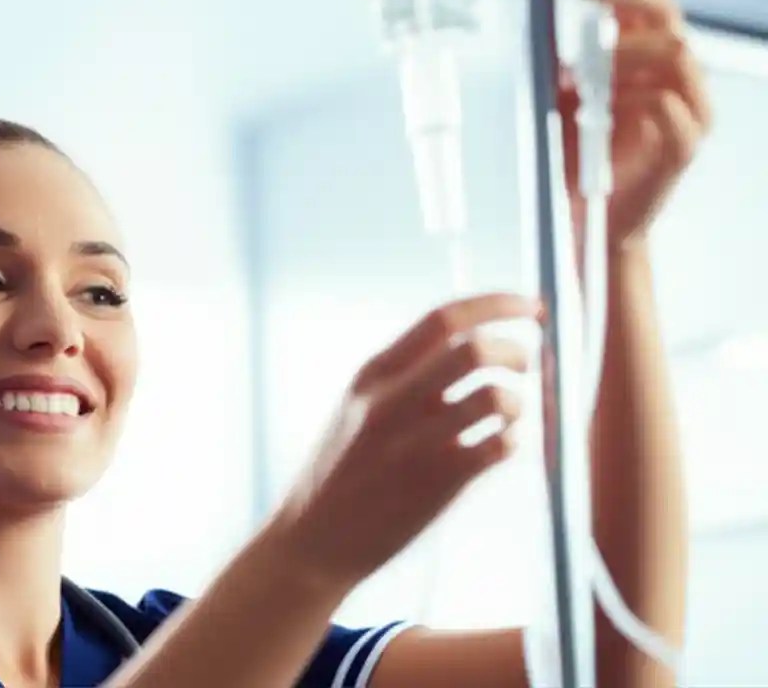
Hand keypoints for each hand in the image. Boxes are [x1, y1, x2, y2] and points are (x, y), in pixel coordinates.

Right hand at [276, 294, 541, 586]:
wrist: (313, 540)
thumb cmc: (341, 473)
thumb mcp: (356, 409)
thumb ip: (402, 377)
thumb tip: (472, 343)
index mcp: (372, 375)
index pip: (444, 319)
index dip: (498, 305)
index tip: (532, 306)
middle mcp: (392, 401)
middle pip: (475, 350)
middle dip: (517, 352)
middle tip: (527, 365)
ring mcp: (416, 442)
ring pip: (496, 398)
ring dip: (518, 403)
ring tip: (508, 417)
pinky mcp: (438, 483)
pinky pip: (501, 446)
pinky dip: (513, 441)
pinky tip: (499, 448)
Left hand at [559, 0, 712, 250]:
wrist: (588, 220)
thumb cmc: (577, 158)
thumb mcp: (559, 102)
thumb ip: (560, 63)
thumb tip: (539, 16)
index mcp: (644, 59)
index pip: (645, 3)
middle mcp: (673, 76)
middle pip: (665, 15)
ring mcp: (686, 109)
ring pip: (673, 54)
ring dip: (623, 53)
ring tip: (585, 73)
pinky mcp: (683, 146)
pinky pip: (671, 106)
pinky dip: (636, 99)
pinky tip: (606, 109)